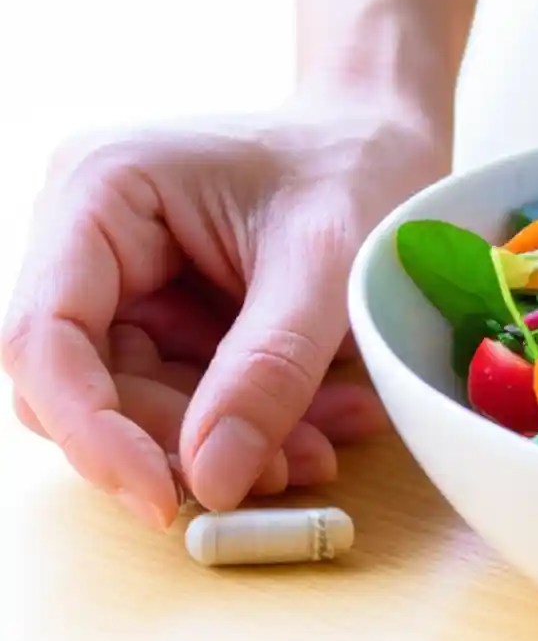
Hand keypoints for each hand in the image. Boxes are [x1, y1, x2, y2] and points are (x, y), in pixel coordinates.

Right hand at [2, 94, 444, 526]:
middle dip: (182, 445)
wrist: (389, 141)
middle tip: (284, 470)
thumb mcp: (326, 267)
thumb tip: (210, 482)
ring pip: (142, 404)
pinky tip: (328, 420)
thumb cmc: (359, 170)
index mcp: (101, 195)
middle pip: (88, 385)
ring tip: (324, 443)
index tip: (167, 499)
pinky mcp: (170, 315)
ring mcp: (128, 282)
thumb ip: (268, 370)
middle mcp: (91, 241)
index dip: (92, 433)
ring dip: (230, 444)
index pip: (45, 337)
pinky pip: (191, 397)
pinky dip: (254, 423)